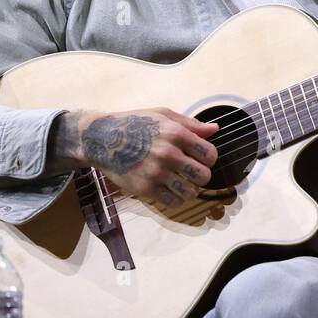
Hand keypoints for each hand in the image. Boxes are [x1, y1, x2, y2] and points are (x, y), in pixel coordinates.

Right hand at [52, 108, 218, 209]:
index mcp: (176, 134)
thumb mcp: (163, 115)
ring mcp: (156, 173)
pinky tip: (168, 190)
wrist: (102, 139)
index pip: (210, 155)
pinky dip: (174, 199)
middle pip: (204, 176)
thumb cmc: (135, 123)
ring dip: (189, 190)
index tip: (200, 159)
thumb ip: (191, 124)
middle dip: (201, 176)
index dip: (208, 158)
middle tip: (192, 174)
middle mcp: (168, 154)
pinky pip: (172, 202)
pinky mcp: (145, 188)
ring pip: (190, 193)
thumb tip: (215, 129)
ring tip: (181, 183)